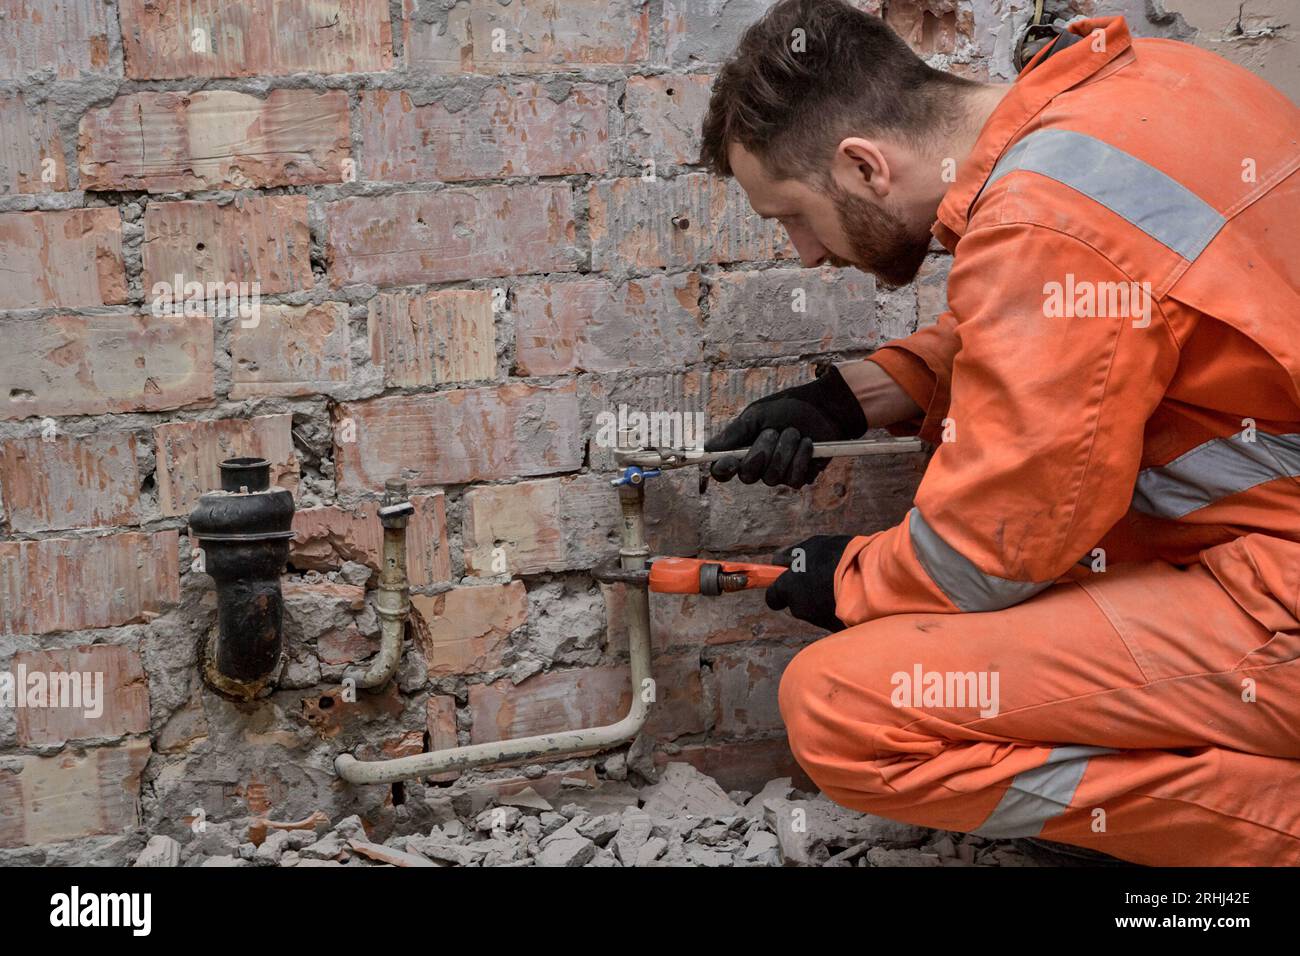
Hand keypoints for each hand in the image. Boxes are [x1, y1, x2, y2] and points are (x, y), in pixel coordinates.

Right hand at [704, 366, 867, 487]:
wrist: (824, 408)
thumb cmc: (788, 408)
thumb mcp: (757, 415)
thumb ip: (734, 433)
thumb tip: (706, 449)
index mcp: (741, 450)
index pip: (722, 471)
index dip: (722, 470)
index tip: (729, 461)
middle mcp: (757, 466)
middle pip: (747, 476)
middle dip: (762, 452)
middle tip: (774, 431)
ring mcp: (778, 474)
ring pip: (772, 477)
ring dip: (785, 450)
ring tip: (794, 432)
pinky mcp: (799, 477)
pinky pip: (794, 479)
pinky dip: (801, 458)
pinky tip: (808, 444)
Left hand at [765, 534, 853, 631]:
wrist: (871, 578)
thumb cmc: (840, 558)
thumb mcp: (812, 546)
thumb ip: (791, 554)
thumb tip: (779, 560)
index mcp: (789, 588)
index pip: (773, 597)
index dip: (780, 590)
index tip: (788, 582)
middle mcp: (799, 608)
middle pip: (797, 603)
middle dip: (807, 592)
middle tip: (824, 575)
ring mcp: (818, 620)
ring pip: (816, 610)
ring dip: (824, 598)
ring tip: (843, 581)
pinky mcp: (837, 627)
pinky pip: (834, 615)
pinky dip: (839, 607)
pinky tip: (852, 593)